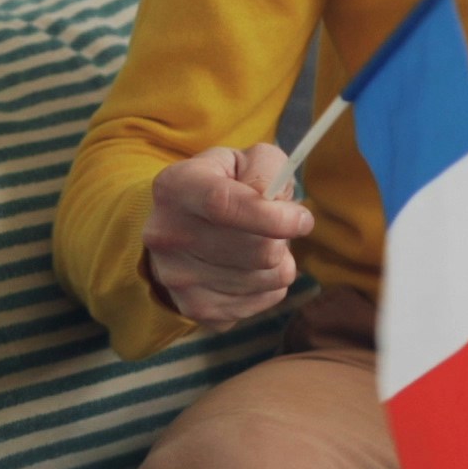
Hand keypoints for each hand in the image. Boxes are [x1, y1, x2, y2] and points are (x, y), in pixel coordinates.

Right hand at [143, 145, 315, 329]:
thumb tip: (277, 205)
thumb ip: (267, 169)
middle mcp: (166, 234)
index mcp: (175, 187)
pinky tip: (248, 268)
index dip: (273, 216)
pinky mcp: (194, 308)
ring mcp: (175, 278)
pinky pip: (263, 302)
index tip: (301, 220)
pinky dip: (269, 286)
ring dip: (278, 261)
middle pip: (257, 251)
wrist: (183, 226)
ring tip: (257, 244)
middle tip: (273, 226)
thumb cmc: (226, 185)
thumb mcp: (245, 160)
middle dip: (281, 238)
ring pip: (266, 279)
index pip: (224, 204)